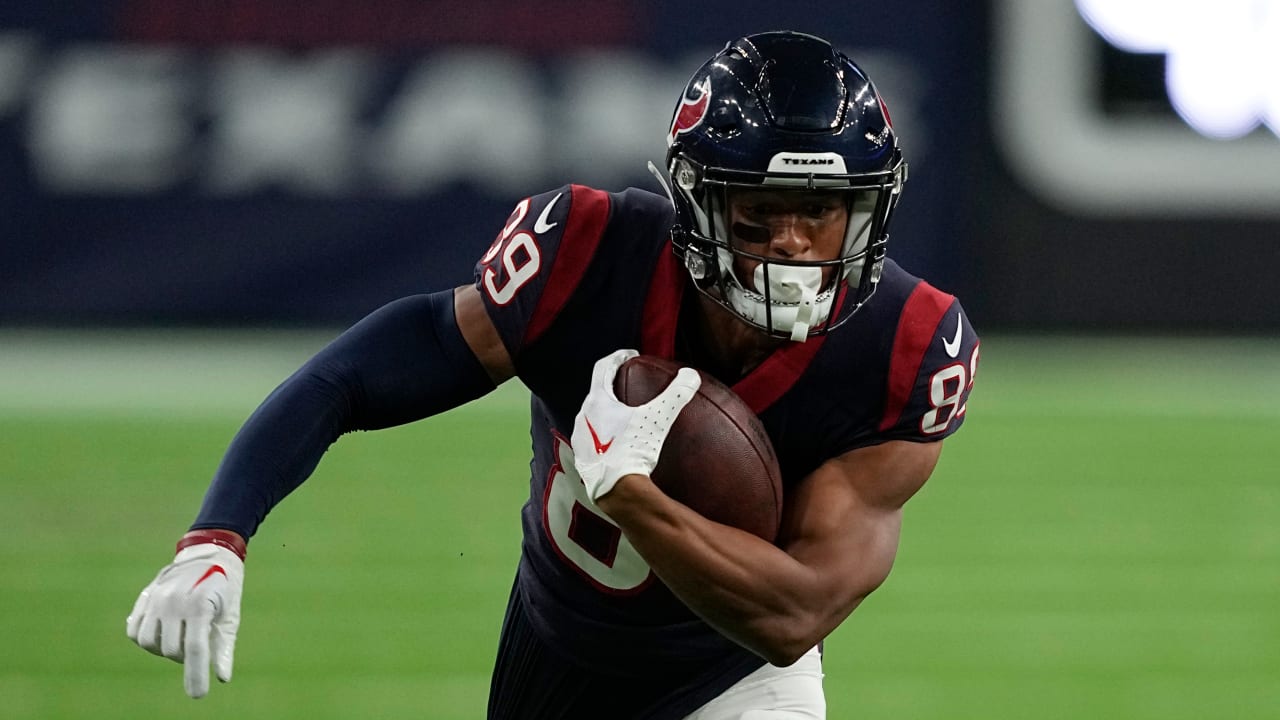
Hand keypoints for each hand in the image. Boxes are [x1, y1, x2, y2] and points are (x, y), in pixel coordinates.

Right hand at [126, 540, 244, 697]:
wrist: (209, 553)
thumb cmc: (225, 588)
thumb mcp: (229, 616)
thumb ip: (223, 648)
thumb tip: (222, 678)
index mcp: (201, 605)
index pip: (195, 649)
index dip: (196, 675)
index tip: (198, 695)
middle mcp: (175, 602)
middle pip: (172, 649)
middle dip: (184, 657)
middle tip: (196, 645)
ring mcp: (157, 598)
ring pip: (149, 643)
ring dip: (164, 649)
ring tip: (179, 636)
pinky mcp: (145, 598)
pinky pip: (135, 631)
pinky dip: (146, 639)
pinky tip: (162, 632)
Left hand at [571, 349, 700, 500]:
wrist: (615, 490)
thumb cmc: (633, 450)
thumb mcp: (658, 419)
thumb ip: (675, 395)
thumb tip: (690, 375)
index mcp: (597, 401)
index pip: (603, 367)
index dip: (617, 357)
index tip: (630, 355)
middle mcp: (583, 417)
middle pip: (597, 392)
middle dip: (613, 384)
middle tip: (629, 381)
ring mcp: (580, 440)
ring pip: (592, 416)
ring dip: (606, 411)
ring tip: (624, 413)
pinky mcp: (583, 460)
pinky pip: (592, 438)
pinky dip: (603, 433)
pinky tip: (617, 442)